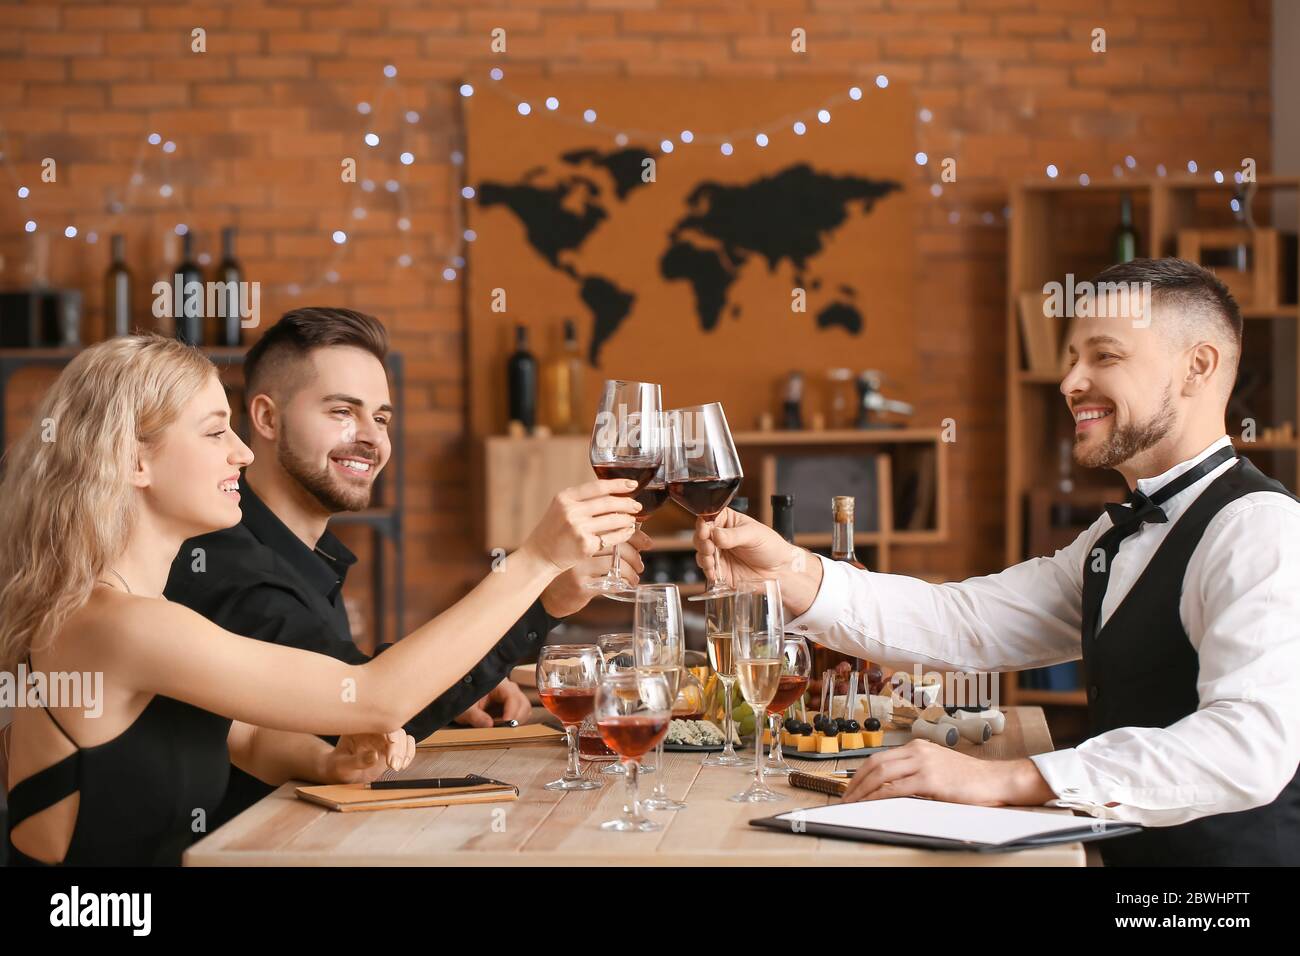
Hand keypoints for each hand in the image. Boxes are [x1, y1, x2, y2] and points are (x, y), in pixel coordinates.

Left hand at [321, 730, 415, 783]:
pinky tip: (402, 765)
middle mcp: (374, 730)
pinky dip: (408, 753)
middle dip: (398, 747)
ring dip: (404, 751)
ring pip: (403, 737)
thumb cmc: (337, 767)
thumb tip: (374, 755)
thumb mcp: (342, 765)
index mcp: (361, 727)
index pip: (379, 724)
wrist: (340, 773)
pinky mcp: (391, 747)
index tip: (392, 745)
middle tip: (394, 765)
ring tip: (397, 767)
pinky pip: (406, 745)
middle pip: (394, 730)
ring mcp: (383, 738)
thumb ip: (358, 760)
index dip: (389, 732)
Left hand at [455, 679, 532, 727]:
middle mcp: (508, 688)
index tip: (507, 723)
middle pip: (523, 703)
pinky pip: (519, 713)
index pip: (512, 697)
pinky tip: (503, 726)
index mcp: (498, 683)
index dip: (512, 711)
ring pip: (524, 709)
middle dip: (517, 717)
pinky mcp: (509, 705)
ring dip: (517, 720)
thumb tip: (489, 725)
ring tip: (503, 728)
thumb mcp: (465, 708)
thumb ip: (476, 716)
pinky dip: (515, 721)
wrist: (459, 695)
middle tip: (506, 729)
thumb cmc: (462, 697)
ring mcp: (510, 696)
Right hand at [520, 478, 641, 573]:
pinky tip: (628, 532)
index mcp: (565, 497)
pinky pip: (612, 538)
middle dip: (627, 504)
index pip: (598, 486)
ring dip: (627, 519)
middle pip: (608, 503)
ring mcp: (578, 528)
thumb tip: (613, 493)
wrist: (539, 555)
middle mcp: (571, 511)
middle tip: (637, 506)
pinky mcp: (585, 545)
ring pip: (613, 520)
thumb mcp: (561, 508)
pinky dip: (623, 534)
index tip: (632, 485)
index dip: (619, 484)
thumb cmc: (553, 531)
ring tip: (633, 519)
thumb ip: (581, 500)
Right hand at [542, 528, 652, 616]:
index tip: (647, 542)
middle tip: (640, 564)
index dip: (635, 535)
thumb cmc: (573, 567)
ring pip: (616, 565)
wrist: (549, 592)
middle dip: (635, 555)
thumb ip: (607, 539)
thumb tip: (645, 538)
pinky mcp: (580, 585)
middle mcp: (578, 546)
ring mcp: (579, 567)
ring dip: (631, 571)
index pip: (615, 527)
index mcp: (581, 532)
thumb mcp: (585, 549)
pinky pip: (609, 582)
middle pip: (617, 545)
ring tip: (635, 576)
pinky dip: (623, 584)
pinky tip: (627, 585)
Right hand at [693, 508, 821, 613]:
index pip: (709, 518)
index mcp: (728, 521)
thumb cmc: (771, 546)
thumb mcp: (754, 535)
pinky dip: (707, 571)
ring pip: (701, 553)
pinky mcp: (720, 570)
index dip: (703, 524)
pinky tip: (713, 572)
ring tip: (711, 560)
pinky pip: (707, 570)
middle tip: (709, 547)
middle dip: (701, 542)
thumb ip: (733, 535)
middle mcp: (720, 537)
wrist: (780, 570)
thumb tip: (715, 534)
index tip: (705, 530)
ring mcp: (719, 554)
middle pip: (700, 536)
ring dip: (703, 557)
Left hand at [840, 739, 1056, 806]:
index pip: (879, 757)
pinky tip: (871, 804)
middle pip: (875, 763)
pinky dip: (879, 796)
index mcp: (918, 746)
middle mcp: (918, 750)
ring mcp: (924, 763)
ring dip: (862, 790)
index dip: (860, 772)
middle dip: (855, 782)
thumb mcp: (938, 768)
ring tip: (852, 803)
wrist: (997, 780)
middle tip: (844, 798)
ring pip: (881, 774)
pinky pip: (896, 788)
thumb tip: (890, 787)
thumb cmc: (970, 779)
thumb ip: (915, 772)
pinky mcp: (930, 780)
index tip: (850, 786)